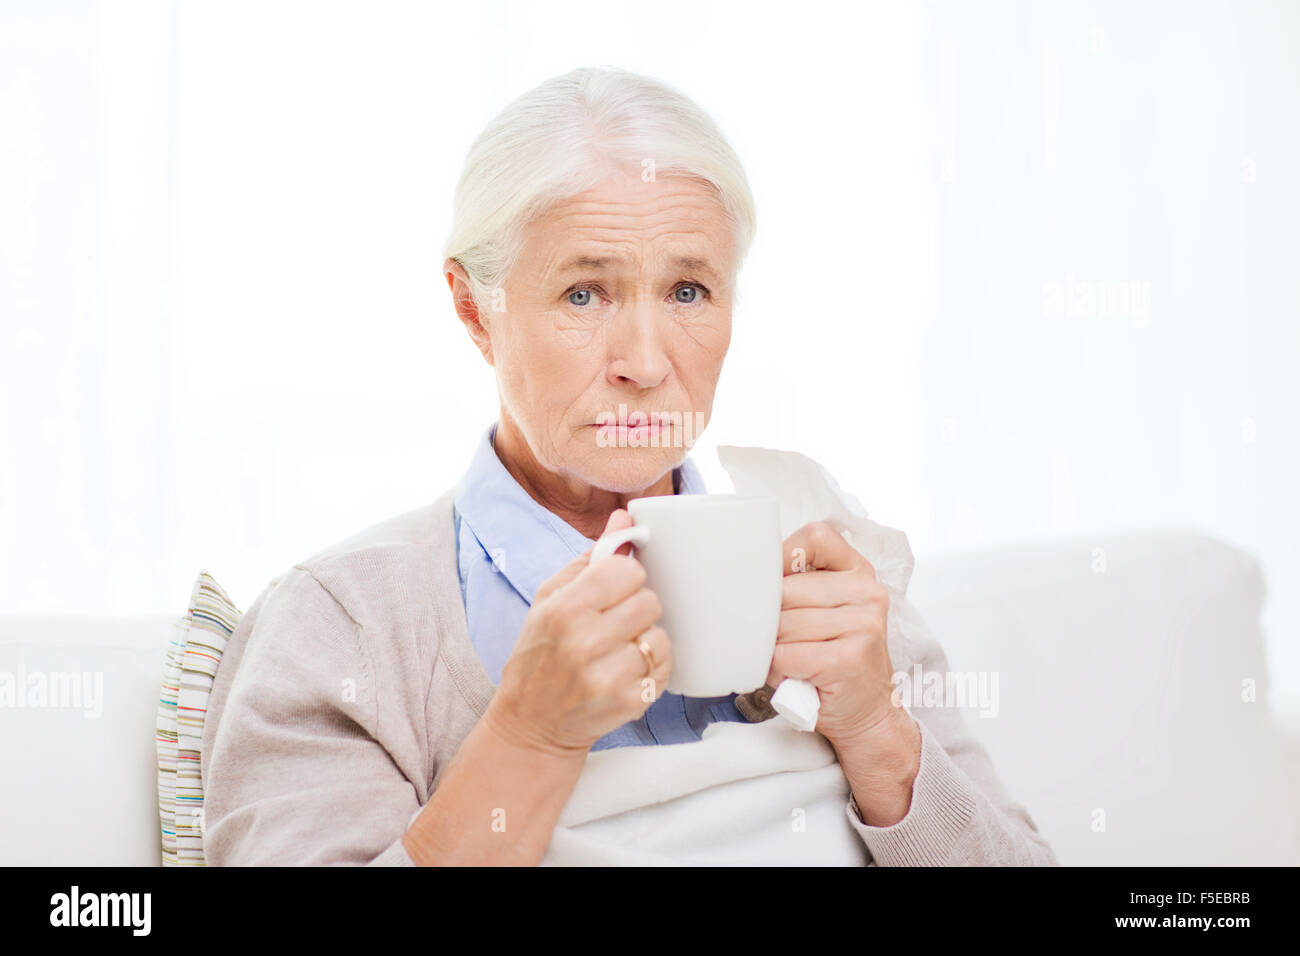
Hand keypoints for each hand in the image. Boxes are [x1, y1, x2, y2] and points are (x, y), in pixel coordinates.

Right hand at [486, 509, 672, 757]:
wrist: (530, 723)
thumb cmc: (539, 654)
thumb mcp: (550, 598)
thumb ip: (590, 558)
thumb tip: (624, 518)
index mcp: (564, 608)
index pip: (628, 570)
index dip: (626, 579)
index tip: (613, 593)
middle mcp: (584, 641)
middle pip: (650, 601)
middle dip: (637, 611)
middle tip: (615, 625)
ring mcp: (607, 676)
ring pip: (659, 637)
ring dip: (645, 642)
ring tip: (618, 652)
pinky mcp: (627, 704)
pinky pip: (663, 670)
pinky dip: (650, 671)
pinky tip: (625, 674)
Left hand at [766, 521, 902, 748]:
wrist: (867, 711)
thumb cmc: (834, 656)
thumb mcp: (826, 609)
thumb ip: (799, 584)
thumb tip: (742, 575)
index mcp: (859, 571)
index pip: (815, 538)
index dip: (782, 558)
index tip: (771, 584)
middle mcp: (868, 592)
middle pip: (787, 589)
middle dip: (770, 619)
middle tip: (776, 639)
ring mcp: (863, 625)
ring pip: (784, 624)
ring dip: (772, 647)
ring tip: (786, 659)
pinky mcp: (849, 658)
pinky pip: (787, 654)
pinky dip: (777, 668)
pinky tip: (790, 674)